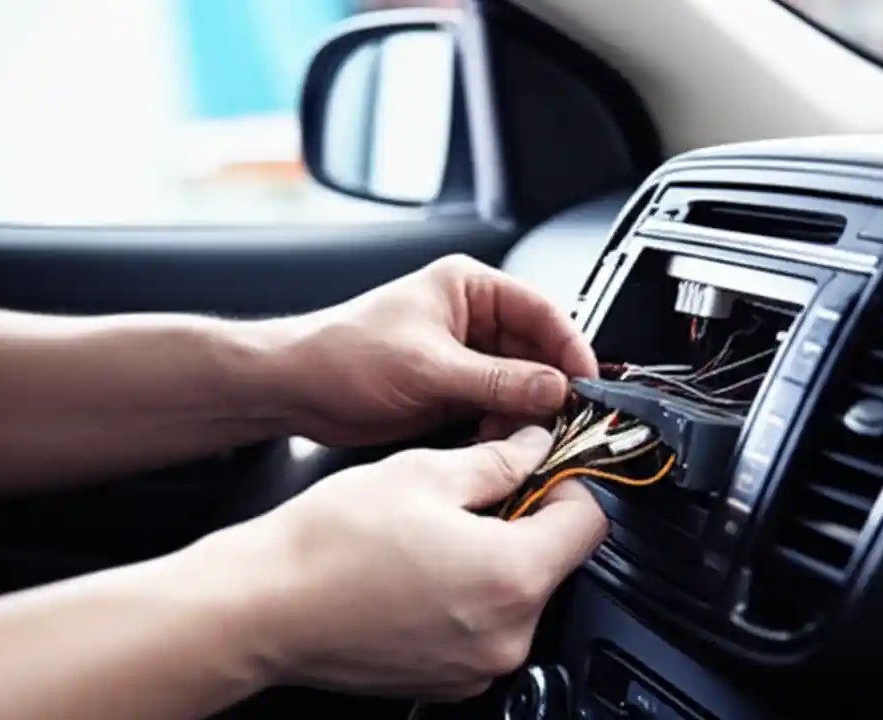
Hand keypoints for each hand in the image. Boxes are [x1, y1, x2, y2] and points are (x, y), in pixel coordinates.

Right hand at [196, 426, 607, 699]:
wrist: (262, 608)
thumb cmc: (327, 545)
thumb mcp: (423, 474)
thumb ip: (498, 461)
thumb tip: (535, 448)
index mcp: (512, 576)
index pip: (590, 521)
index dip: (571, 481)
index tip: (547, 465)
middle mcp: (507, 633)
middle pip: (556, 560)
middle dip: (530, 519)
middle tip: (483, 489)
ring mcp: (479, 665)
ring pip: (519, 594)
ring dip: (497, 556)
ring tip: (440, 530)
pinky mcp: (451, 680)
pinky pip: (485, 627)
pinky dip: (469, 595)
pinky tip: (423, 567)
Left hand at [254, 255, 596, 445]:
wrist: (296, 389)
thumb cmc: (343, 354)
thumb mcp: (429, 367)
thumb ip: (498, 380)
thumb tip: (554, 386)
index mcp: (469, 288)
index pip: (542, 311)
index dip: (570, 346)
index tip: (586, 380)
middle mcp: (473, 320)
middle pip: (538, 351)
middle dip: (549, 386)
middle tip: (563, 417)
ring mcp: (466, 358)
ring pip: (522, 385)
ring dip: (528, 412)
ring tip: (526, 435)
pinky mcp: (455, 393)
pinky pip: (500, 409)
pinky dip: (506, 428)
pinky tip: (499, 442)